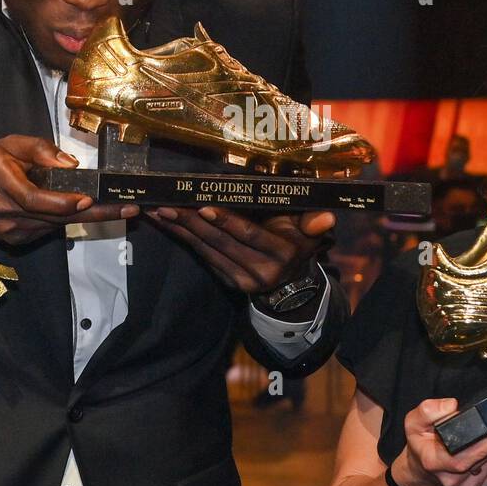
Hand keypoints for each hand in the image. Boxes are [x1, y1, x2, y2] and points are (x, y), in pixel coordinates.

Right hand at [0, 134, 135, 244]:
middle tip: (129, 210)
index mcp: (4, 184)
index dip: (64, 202)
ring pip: (57, 224)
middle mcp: (9, 213)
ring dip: (88, 217)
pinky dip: (65, 218)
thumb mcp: (5, 146)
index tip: (89, 198)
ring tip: (118, 208)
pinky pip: (49, 228)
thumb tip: (70, 164)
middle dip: (97, 214)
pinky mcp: (19, 241)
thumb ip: (37, 149)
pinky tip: (80, 209)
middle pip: (58, 217)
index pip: (37, 200)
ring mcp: (14, 231)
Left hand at [144, 206, 334, 293]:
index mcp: (282, 253)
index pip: (250, 235)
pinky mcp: (229, 282)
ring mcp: (242, 279)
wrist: (292, 282)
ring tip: (159, 212)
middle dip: (192, 223)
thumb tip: (327, 218)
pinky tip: (168, 225)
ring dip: (181, 231)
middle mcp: (262, 270)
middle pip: (221, 242)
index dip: (227, 221)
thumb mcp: (309, 232)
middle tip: (167, 204)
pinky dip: (184, 240)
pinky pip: (203, 258)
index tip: (203, 206)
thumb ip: (313, 223)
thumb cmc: (297, 242)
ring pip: (207, 251)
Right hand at [392, 398, 486, 485]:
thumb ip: (428, 411)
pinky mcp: (479, 485)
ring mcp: (467, 485)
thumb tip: (452, 406)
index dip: (483, 447)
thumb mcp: (413, 423)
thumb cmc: (420, 444)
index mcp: (435, 463)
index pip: (462, 460)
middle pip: (486, 457)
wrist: (422, 471)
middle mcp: (453, 478)